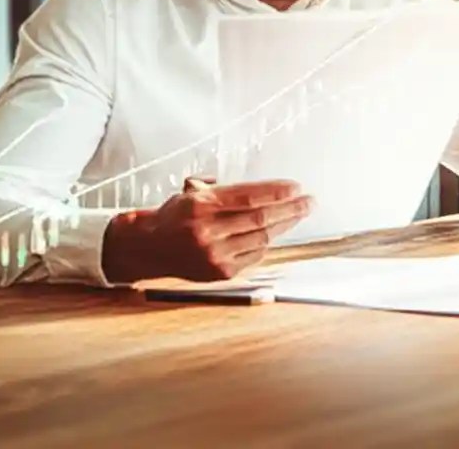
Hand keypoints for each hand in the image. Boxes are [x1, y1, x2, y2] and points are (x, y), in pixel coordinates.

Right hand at [101, 177, 313, 283]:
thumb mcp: (190, 193)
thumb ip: (219, 188)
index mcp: (202, 205)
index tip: (296, 187)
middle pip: (260, 218)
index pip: (249, 196)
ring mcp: (215, 253)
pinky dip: (266, 244)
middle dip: (290, 209)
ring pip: (260, 238)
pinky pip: (253, 256)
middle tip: (309, 202)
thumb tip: (258, 188)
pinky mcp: (220, 271)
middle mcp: (208, 230)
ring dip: (284, 226)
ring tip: (299, 215)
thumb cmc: (173, 216)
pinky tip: (275, 234)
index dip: (276, 192)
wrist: (149, 248)